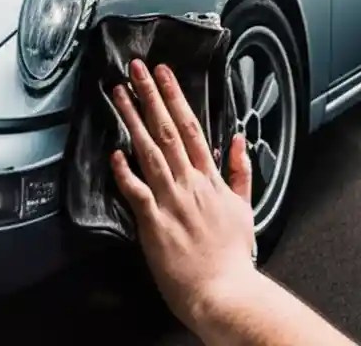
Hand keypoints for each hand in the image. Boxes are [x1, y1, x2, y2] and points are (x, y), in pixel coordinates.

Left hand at [110, 59, 257, 328]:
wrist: (224, 290)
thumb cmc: (232, 256)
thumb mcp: (246, 206)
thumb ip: (240, 170)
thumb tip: (236, 140)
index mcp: (210, 179)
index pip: (191, 127)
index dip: (175, 97)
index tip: (163, 74)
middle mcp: (190, 183)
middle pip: (168, 130)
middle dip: (151, 96)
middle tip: (136, 69)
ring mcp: (172, 201)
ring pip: (150, 152)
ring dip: (133, 120)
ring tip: (119, 95)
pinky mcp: (155, 223)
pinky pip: (137, 192)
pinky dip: (125, 172)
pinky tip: (114, 152)